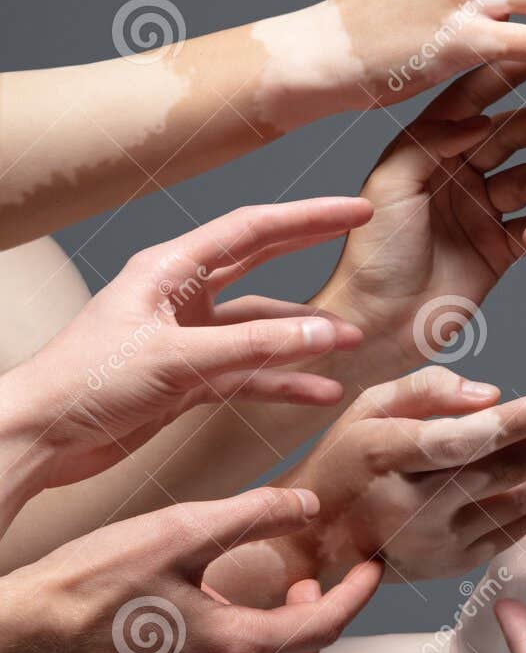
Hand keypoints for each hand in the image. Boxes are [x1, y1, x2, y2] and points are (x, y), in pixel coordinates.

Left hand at [0, 199, 369, 502]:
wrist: (37, 440)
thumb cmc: (82, 384)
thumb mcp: (176, 359)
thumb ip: (254, 346)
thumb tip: (322, 333)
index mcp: (169, 270)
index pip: (253, 229)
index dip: (308, 218)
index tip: (356, 212)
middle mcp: (181, 298)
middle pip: (262, 265)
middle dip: (313, 255)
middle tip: (362, 241)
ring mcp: (186, 340)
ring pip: (260, 328)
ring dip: (302, 338)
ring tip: (350, 344)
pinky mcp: (187, 380)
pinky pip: (248, 374)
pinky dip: (282, 381)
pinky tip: (317, 391)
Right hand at [0, 486, 381, 652]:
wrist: (14, 637)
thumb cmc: (89, 583)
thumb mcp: (179, 530)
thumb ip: (250, 515)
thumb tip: (306, 505)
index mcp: (232, 645)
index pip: (325, 626)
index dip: (358, 593)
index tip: (371, 567)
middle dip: (320, 621)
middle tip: (311, 578)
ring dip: (276, 638)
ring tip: (260, 591)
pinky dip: (234, 650)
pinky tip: (205, 610)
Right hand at [206, 368, 525, 593]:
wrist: (317, 541)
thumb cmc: (350, 457)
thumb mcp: (369, 407)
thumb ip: (428, 389)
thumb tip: (493, 393)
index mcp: (385, 456)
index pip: (460, 439)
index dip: (513, 421)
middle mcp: (411, 505)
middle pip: (502, 469)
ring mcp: (435, 542)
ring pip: (517, 500)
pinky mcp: (453, 565)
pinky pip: (515, 527)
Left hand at [313, 59, 525, 378]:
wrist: (379, 323)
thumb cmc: (372, 253)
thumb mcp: (390, 184)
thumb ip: (431, 141)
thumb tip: (479, 118)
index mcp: (427, 151)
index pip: (472, 102)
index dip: (504, 76)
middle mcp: (456, 174)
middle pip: (511, 135)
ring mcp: (479, 212)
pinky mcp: (497, 251)